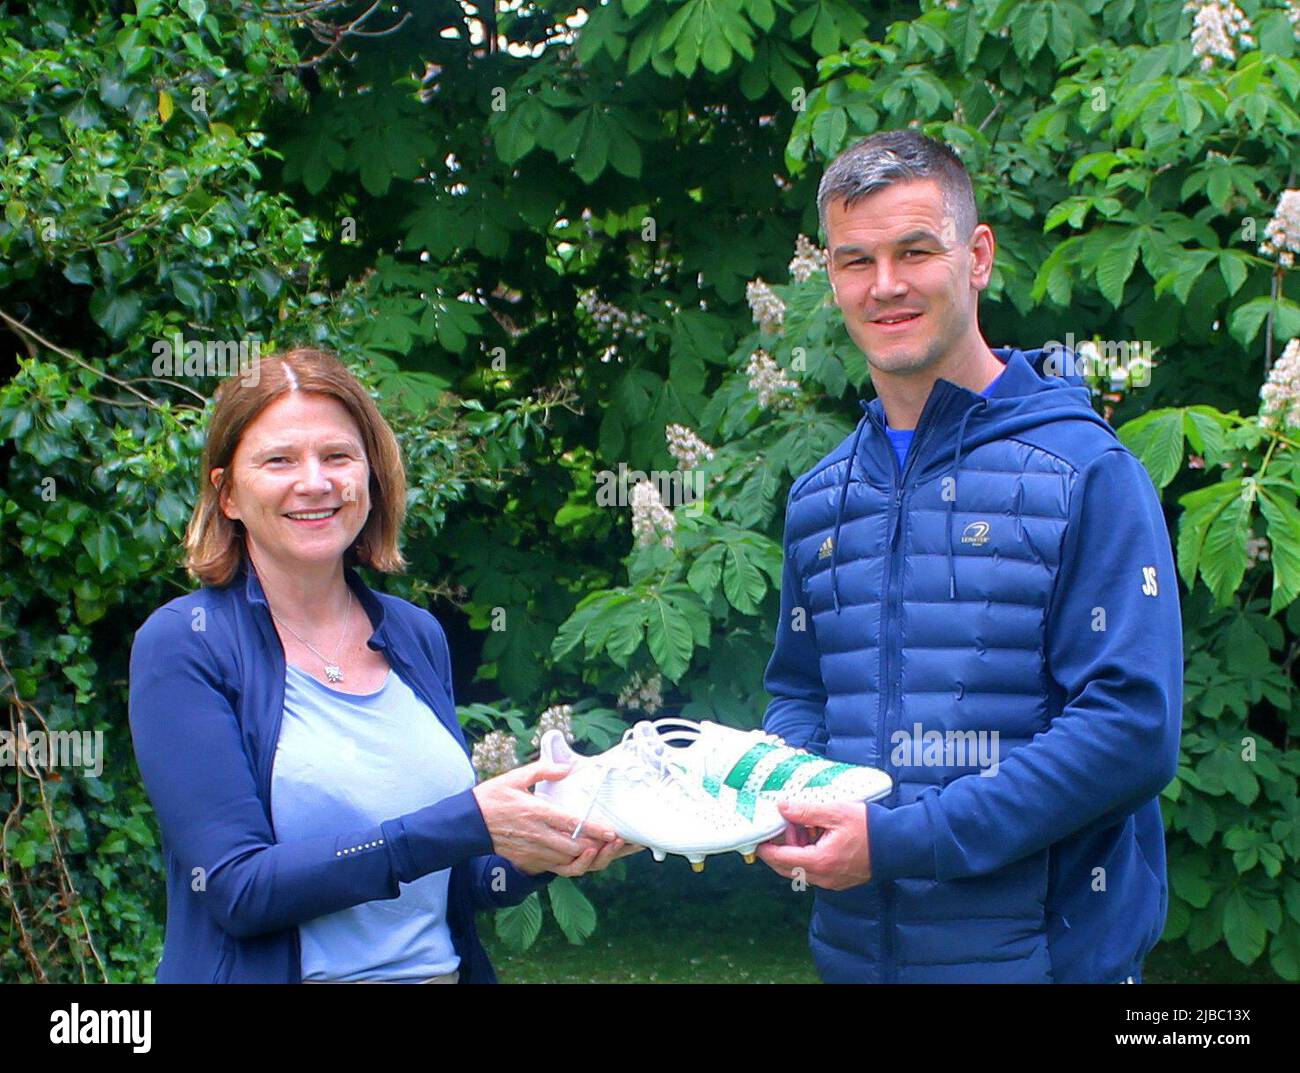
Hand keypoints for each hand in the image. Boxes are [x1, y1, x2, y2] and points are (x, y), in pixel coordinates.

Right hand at [473, 760, 620, 876]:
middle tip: (615, 841)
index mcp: (535, 812)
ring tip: (604, 849)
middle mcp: (537, 835)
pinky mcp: (530, 860)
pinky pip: (557, 869)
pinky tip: (584, 858)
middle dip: (597, 846)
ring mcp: (534, 850)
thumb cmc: (492, 797)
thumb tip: (566, 768)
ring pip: (568, 861)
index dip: (593, 829)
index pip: (570, 823)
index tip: (611, 831)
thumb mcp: (515, 777)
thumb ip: (542, 770)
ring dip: (588, 857)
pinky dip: (574, 866)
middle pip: (574, 847)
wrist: (469, 823)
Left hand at [755, 800, 871, 890]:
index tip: (757, 838)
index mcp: (819, 861)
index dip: (766, 849)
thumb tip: (782, 807)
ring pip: (801, 870)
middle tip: (780, 828)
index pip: (781, 859)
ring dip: (795, 851)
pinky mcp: (840, 880)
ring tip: (803, 827)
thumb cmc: (870, 827)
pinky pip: (815, 871)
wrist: (899, 845)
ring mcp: (832, 881)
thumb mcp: (835, 812)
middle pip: (787, 868)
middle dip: (779, 849)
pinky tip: (817, 837)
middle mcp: (823, 877)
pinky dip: (809, 856)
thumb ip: (806, 811)